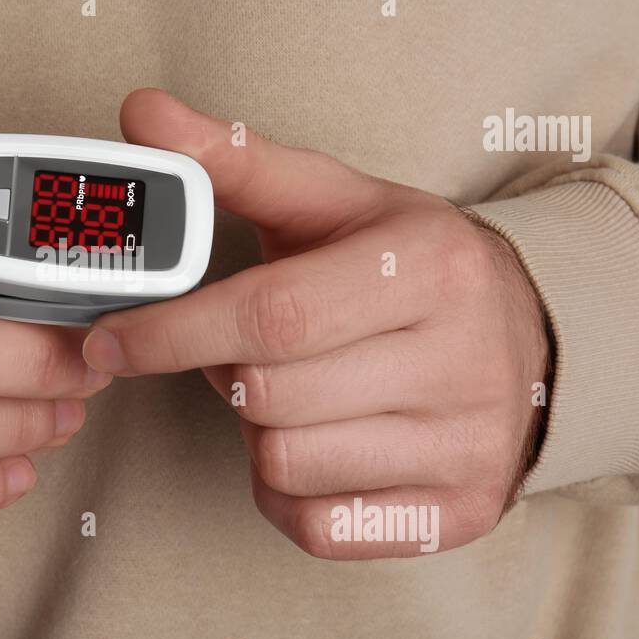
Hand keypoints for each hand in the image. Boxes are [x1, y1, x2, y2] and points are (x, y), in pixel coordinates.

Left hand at [82, 90, 549, 557]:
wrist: (526, 337)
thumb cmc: (407, 264)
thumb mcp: (332, 201)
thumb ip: (233, 160)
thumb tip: (141, 112)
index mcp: (430, 266)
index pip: (274, 315)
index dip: (175, 332)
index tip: (111, 341)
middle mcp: (463, 360)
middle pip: (268, 396)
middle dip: (224, 374)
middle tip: (242, 350)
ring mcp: (467, 445)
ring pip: (285, 462)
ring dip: (256, 430)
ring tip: (291, 388)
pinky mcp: (457, 512)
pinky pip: (316, 526)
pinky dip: (285, 489)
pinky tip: (312, 441)